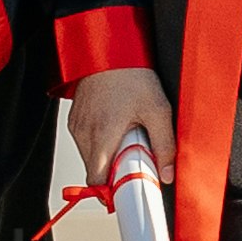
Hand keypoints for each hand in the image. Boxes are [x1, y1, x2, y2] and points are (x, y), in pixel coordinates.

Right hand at [62, 64, 173, 197]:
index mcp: (103, 135)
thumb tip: (167, 173)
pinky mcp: (74, 120)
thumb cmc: (131, 75)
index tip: (127, 190)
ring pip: (91, 158)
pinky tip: (114, 126)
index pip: (98, 181)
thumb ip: (164, 145)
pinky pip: (86, 144)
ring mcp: (77, 127)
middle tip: (134, 156)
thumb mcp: (158, 109)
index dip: (112, 190)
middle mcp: (85, 133)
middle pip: (96, 172)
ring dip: (108, 156)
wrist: (109, 50)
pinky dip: (100, 143)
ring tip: (125, 136)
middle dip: (115, 171)